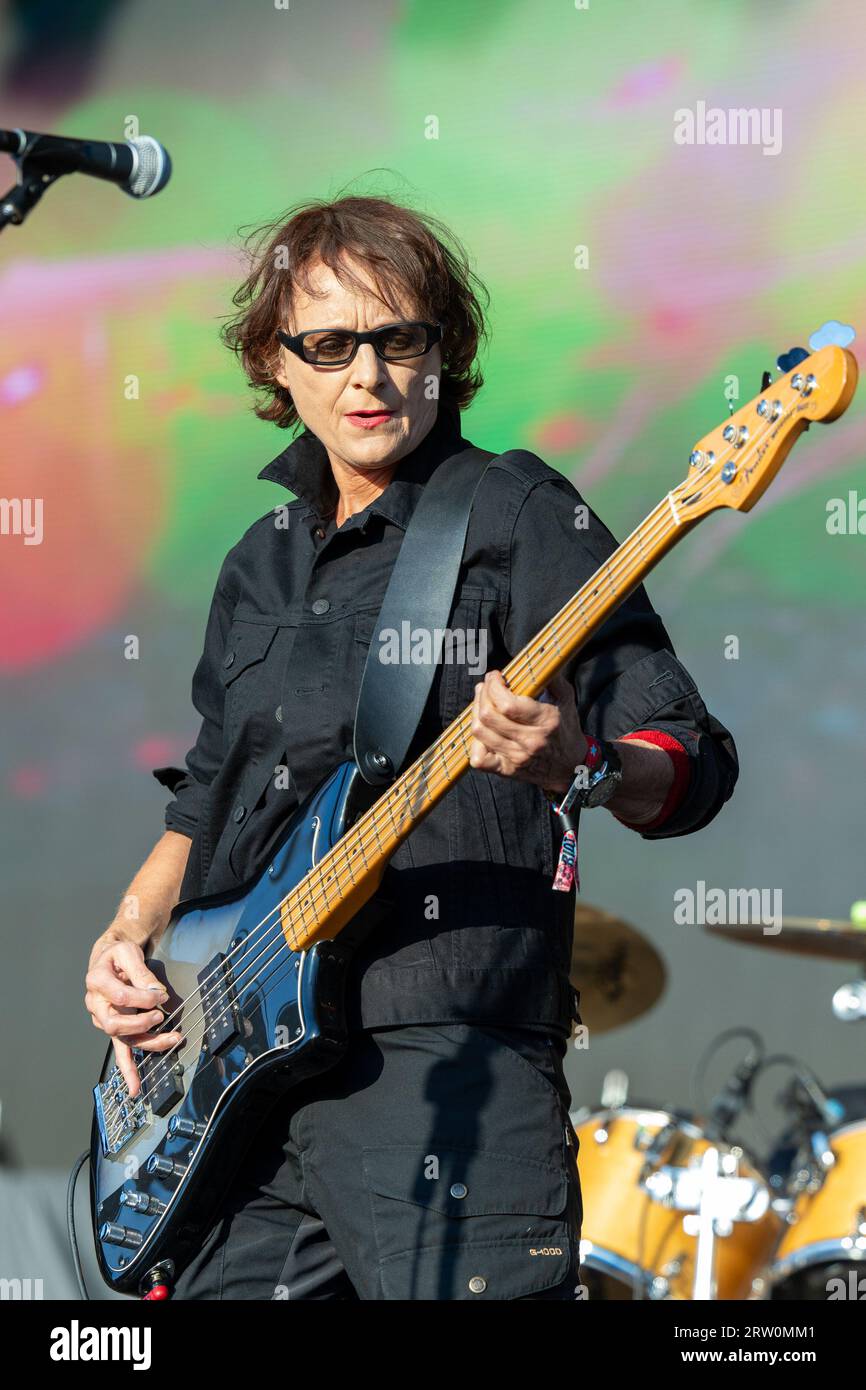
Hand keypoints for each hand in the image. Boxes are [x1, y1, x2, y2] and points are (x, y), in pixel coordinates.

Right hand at [85, 934, 181, 1096]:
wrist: (108, 957)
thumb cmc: (117, 954)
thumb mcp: (128, 952)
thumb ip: (140, 971)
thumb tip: (156, 991)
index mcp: (97, 982)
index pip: (120, 995)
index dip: (143, 996)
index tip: (161, 994)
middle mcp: (96, 1004)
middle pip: (115, 1023)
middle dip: (140, 1023)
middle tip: (160, 1014)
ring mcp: (104, 1019)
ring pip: (123, 1039)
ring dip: (148, 1042)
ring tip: (172, 1039)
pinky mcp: (115, 1028)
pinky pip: (121, 1051)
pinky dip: (128, 1070)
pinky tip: (135, 1087)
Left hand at [468, 669, 587, 795]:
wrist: (570, 767)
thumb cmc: (565, 728)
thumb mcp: (566, 699)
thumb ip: (552, 677)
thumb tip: (537, 657)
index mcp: (545, 721)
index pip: (507, 704)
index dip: (494, 686)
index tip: (495, 676)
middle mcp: (530, 741)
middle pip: (489, 715)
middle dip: (482, 694)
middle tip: (486, 686)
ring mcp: (517, 758)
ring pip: (480, 732)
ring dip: (476, 712)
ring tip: (482, 703)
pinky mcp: (507, 771)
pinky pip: (480, 759)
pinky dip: (475, 744)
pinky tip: (484, 732)